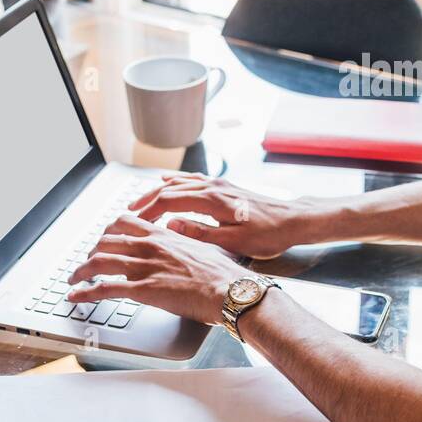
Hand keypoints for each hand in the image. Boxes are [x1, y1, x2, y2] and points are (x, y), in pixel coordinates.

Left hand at [65, 214, 244, 323]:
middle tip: (86, 263)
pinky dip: (84, 292)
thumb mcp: (199, 247)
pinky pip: (104, 288)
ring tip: (73, 279)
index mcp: (162, 235)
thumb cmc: (220, 273)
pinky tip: (75, 296)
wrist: (229, 290)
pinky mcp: (142, 290)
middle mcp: (149, 246)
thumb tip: (175, 235)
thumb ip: (181, 241)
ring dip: (80, 271)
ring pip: (99, 261)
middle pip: (106, 240)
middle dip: (90, 252)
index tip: (102, 240)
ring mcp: (144, 267)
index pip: (124, 222)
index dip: (107, 231)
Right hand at [127, 172, 311, 258]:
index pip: (168, 201)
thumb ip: (199, 232)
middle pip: (169, 189)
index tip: (132, 224)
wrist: (294, 220)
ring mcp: (219, 184)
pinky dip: (175, 182)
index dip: (147, 212)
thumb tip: (170, 224)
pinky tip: (167, 182)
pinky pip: (193, 179)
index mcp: (212, 199)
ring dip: (157, 191)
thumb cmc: (268, 234)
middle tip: (126, 213)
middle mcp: (213, 186)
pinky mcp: (225, 186)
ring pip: (179, 183)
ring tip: (140, 202)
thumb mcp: (232, 241)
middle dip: (145, 201)